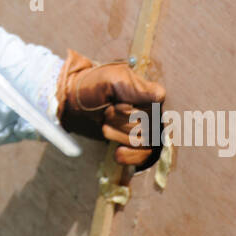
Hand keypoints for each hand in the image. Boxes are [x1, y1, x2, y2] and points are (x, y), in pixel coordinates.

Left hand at [56, 49, 165, 167]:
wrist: (75, 103)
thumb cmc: (93, 86)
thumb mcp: (111, 78)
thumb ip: (135, 86)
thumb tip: (160, 97)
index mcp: (150, 94)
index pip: (155, 105)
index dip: (131, 108)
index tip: (116, 103)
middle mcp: (153, 112)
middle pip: (146, 126)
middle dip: (120, 121)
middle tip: (107, 112)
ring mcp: (147, 130)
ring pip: (141, 142)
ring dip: (117, 134)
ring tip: (105, 124)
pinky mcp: (138, 146)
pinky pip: (144, 157)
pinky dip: (129, 156)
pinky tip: (116, 151)